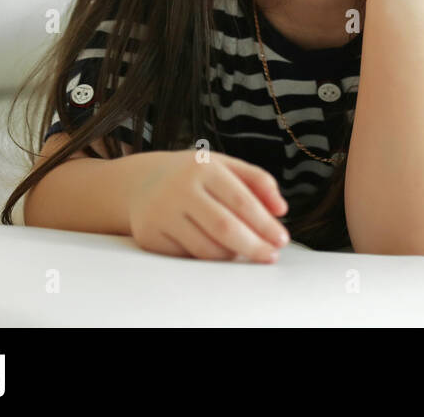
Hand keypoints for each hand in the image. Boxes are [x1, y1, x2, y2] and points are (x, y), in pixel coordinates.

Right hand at [126, 150, 289, 261]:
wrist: (142, 181)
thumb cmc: (195, 175)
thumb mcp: (225, 166)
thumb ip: (258, 182)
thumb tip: (281, 210)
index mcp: (204, 168)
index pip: (242, 201)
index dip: (265, 224)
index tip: (281, 240)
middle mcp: (180, 189)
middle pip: (224, 228)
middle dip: (253, 246)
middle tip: (271, 257)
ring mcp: (162, 214)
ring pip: (206, 248)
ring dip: (231, 255)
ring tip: (244, 251)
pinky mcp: (150, 236)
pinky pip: (187, 257)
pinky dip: (207, 258)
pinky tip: (216, 251)